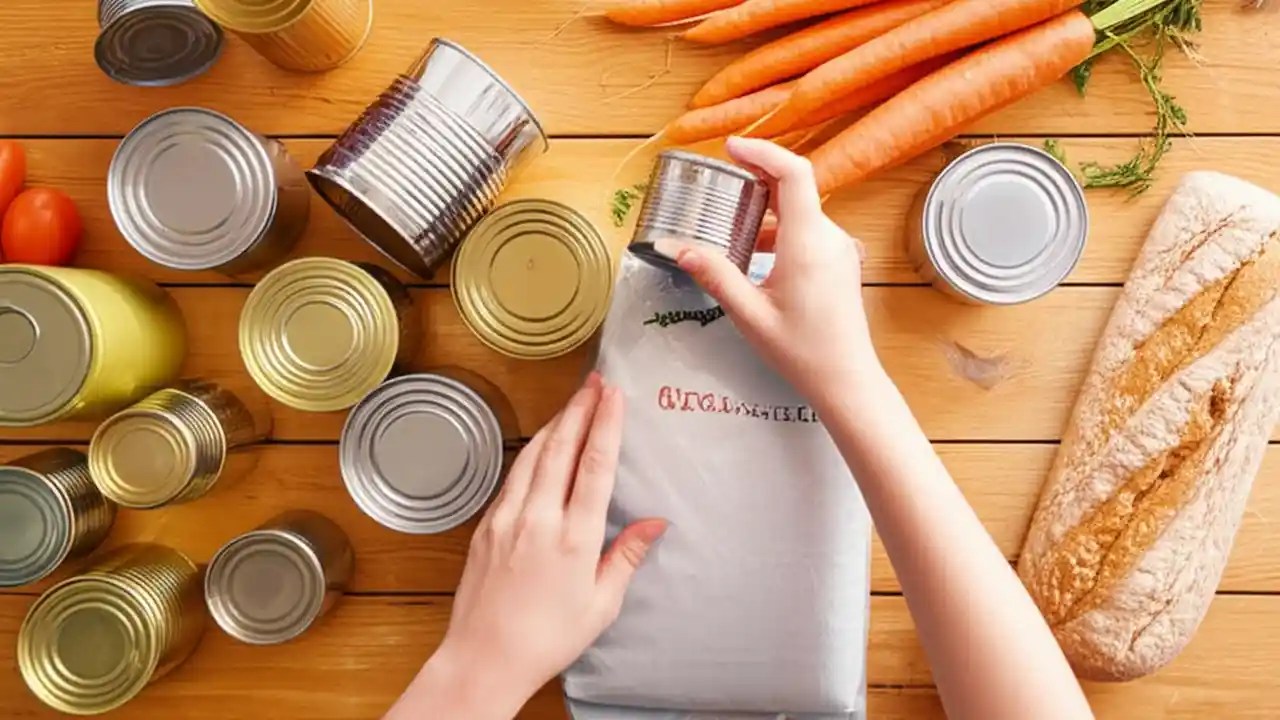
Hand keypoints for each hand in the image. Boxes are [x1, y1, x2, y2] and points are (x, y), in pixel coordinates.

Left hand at [386, 374, 666, 719]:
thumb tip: (656, 523)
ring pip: (533, 456)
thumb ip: (626, 556)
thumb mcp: (601, 604)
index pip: (594, 466)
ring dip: (555, 423)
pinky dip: (531, 452)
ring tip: (574, 401)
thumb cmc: (548, 639)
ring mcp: (507, 519)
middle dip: (581, 409)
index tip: (614, 394)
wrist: (484, 658)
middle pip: (561, 448)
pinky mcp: (486, 526)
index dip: (606, 424)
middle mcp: (538, 520)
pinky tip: (542, 444)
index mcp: (573, 539)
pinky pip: (512, 477)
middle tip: (596, 380)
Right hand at [677, 136, 879, 405]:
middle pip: (795, 188)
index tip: (732, 148)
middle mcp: (829, 237)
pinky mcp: (840, 262)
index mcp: (808, 242)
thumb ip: (714, 274)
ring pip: (801, 211)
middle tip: (722, 180)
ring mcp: (839, 249)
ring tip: (732, 223)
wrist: (846, 379)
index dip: (762, 151)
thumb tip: (677, 247)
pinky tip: (756, 253)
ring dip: (767, 210)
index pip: (793, 173)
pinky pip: (809, 231)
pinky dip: (781, 230)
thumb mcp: (749, 314)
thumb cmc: (802, 351)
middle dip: (757, 179)